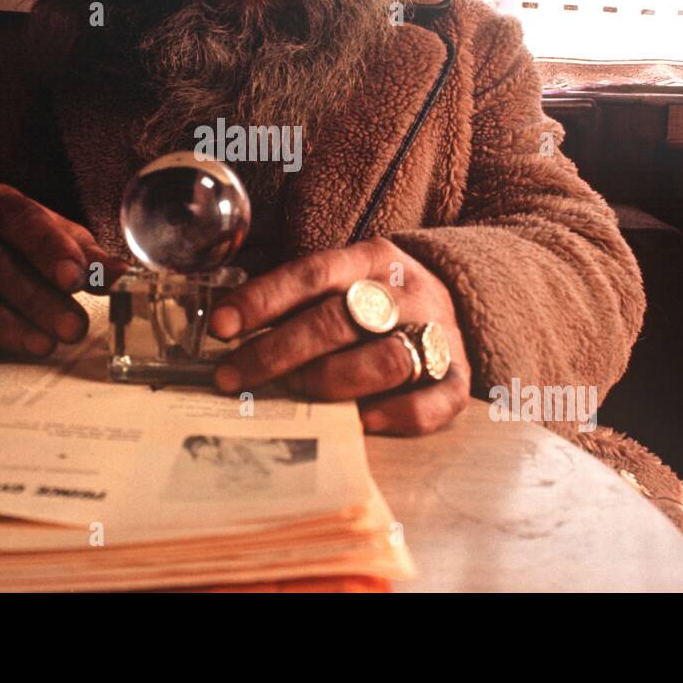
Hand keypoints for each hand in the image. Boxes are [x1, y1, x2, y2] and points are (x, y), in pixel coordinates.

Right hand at [0, 184, 127, 356]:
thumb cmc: (17, 245)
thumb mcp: (53, 238)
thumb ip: (84, 255)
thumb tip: (122, 273)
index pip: (22, 221)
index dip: (50, 249)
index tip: (77, 278)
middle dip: (38, 299)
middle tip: (74, 327)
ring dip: (6, 325)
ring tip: (45, 345)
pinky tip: (9, 352)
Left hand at [208, 237, 469, 435]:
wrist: (461, 301)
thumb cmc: (377, 300)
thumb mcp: (343, 282)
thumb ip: (297, 302)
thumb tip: (227, 333)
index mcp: (372, 260)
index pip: (312, 274)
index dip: (263, 300)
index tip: (220, 327)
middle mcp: (407, 294)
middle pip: (338, 320)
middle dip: (278, 351)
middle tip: (232, 375)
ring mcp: (438, 334)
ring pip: (385, 359)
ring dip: (330, 381)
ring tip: (292, 394)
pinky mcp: (458, 376)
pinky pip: (436, 400)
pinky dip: (399, 415)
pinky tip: (361, 422)